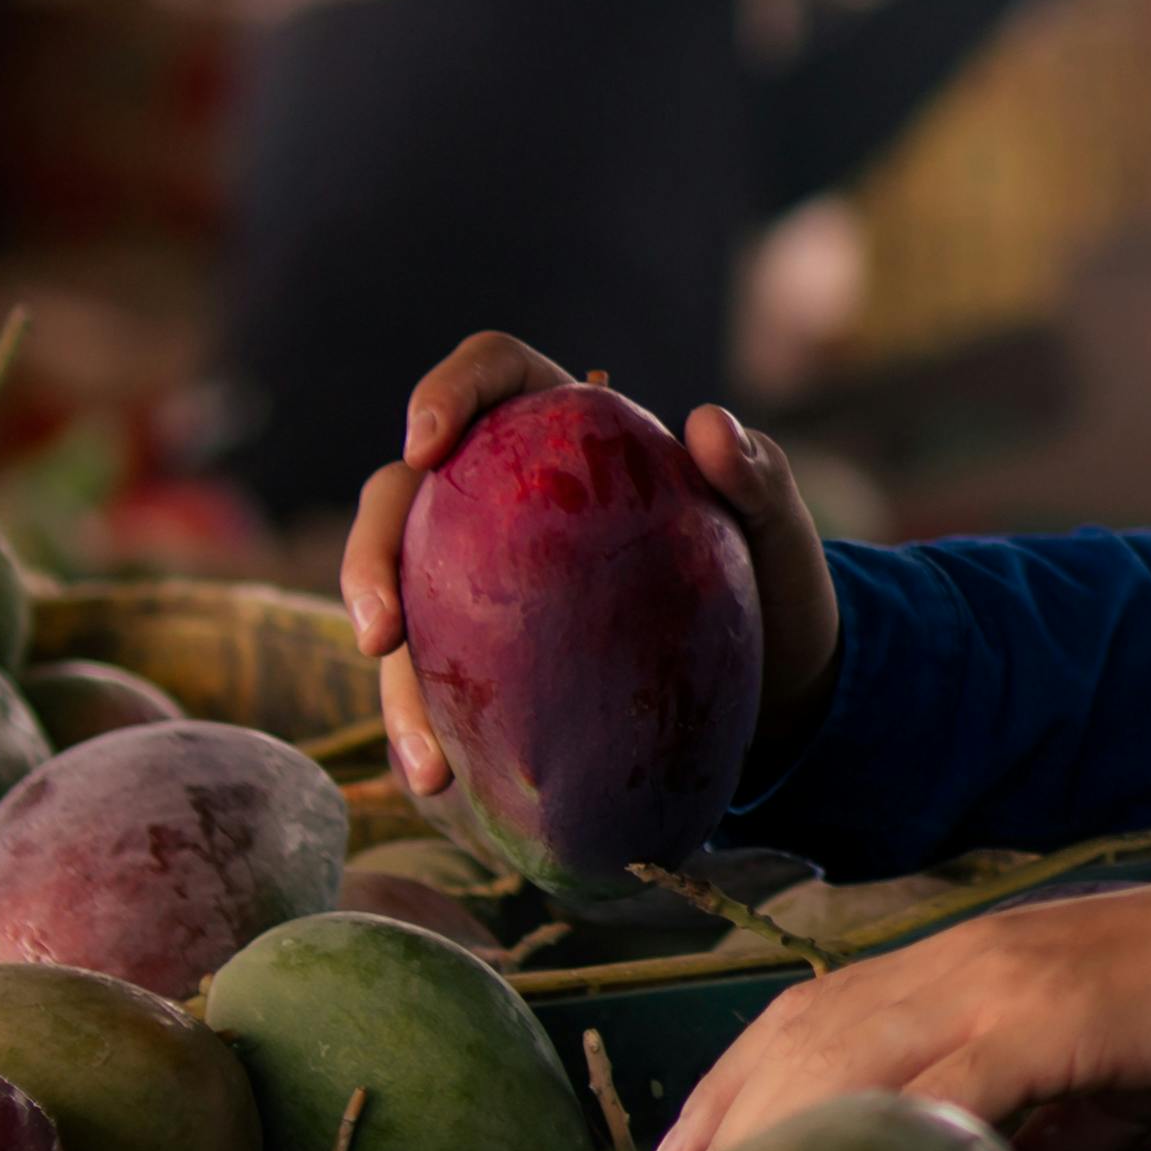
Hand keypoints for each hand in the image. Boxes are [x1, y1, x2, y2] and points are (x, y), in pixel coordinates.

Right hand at [340, 334, 842, 795]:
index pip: (493, 374)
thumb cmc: (774, 586)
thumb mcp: (781, 534)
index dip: (445, 391)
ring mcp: (481, 575)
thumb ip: (758, 476)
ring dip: (392, 679)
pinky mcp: (486, 652)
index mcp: (568, 428)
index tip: (426, 447)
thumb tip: (708, 424)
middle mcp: (503, 493)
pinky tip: (438, 777)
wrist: (778, 683)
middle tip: (380, 634)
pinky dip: (428, 728)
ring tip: (427, 758)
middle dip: (369, 559)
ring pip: (401, 601)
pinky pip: (435, 681)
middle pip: (400, 496)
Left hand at [652, 859, 1150, 1150]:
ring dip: (782, 1134)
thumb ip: (1033, 1129)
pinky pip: (953, 1089)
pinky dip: (899, 1142)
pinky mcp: (1059, 1017)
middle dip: (729, 1114)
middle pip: (806, 1030)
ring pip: (853, 1054)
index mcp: (972, 965)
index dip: (738, 1080)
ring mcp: (1009, 982)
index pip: (816, 1011)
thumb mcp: (1103, 1081)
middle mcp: (968, 960)